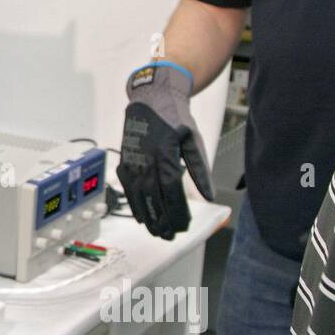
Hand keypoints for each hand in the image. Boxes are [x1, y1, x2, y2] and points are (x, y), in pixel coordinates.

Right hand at [116, 62, 214, 239]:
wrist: (151, 98)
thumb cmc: (174, 116)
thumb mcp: (193, 140)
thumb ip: (200, 170)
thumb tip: (209, 195)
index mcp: (165, 155)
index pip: (171, 192)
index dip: (177, 212)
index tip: (184, 226)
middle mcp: (146, 161)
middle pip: (154, 199)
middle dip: (163, 221)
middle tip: (171, 236)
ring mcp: (133, 162)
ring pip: (139, 197)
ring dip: (148, 218)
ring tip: (157, 232)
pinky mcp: (125, 162)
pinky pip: (128, 189)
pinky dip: (134, 205)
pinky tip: (142, 217)